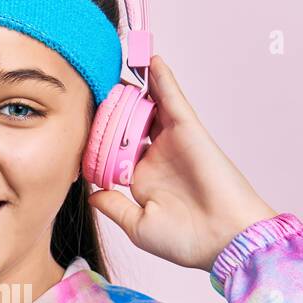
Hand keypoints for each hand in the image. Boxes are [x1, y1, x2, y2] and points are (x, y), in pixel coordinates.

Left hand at [87, 54, 278, 272]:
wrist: (224, 240)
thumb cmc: (187, 241)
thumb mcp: (138, 226)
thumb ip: (113, 206)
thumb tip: (91, 192)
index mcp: (143, 180)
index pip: (114, 150)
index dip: (98, 137)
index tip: (78, 124)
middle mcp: (157, 157)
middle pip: (129, 124)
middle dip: (112, 108)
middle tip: (92, 87)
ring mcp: (172, 142)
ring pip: (149, 107)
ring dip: (134, 87)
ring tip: (115, 64)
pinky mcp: (189, 131)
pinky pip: (173, 99)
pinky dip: (163, 80)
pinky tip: (151, 61)